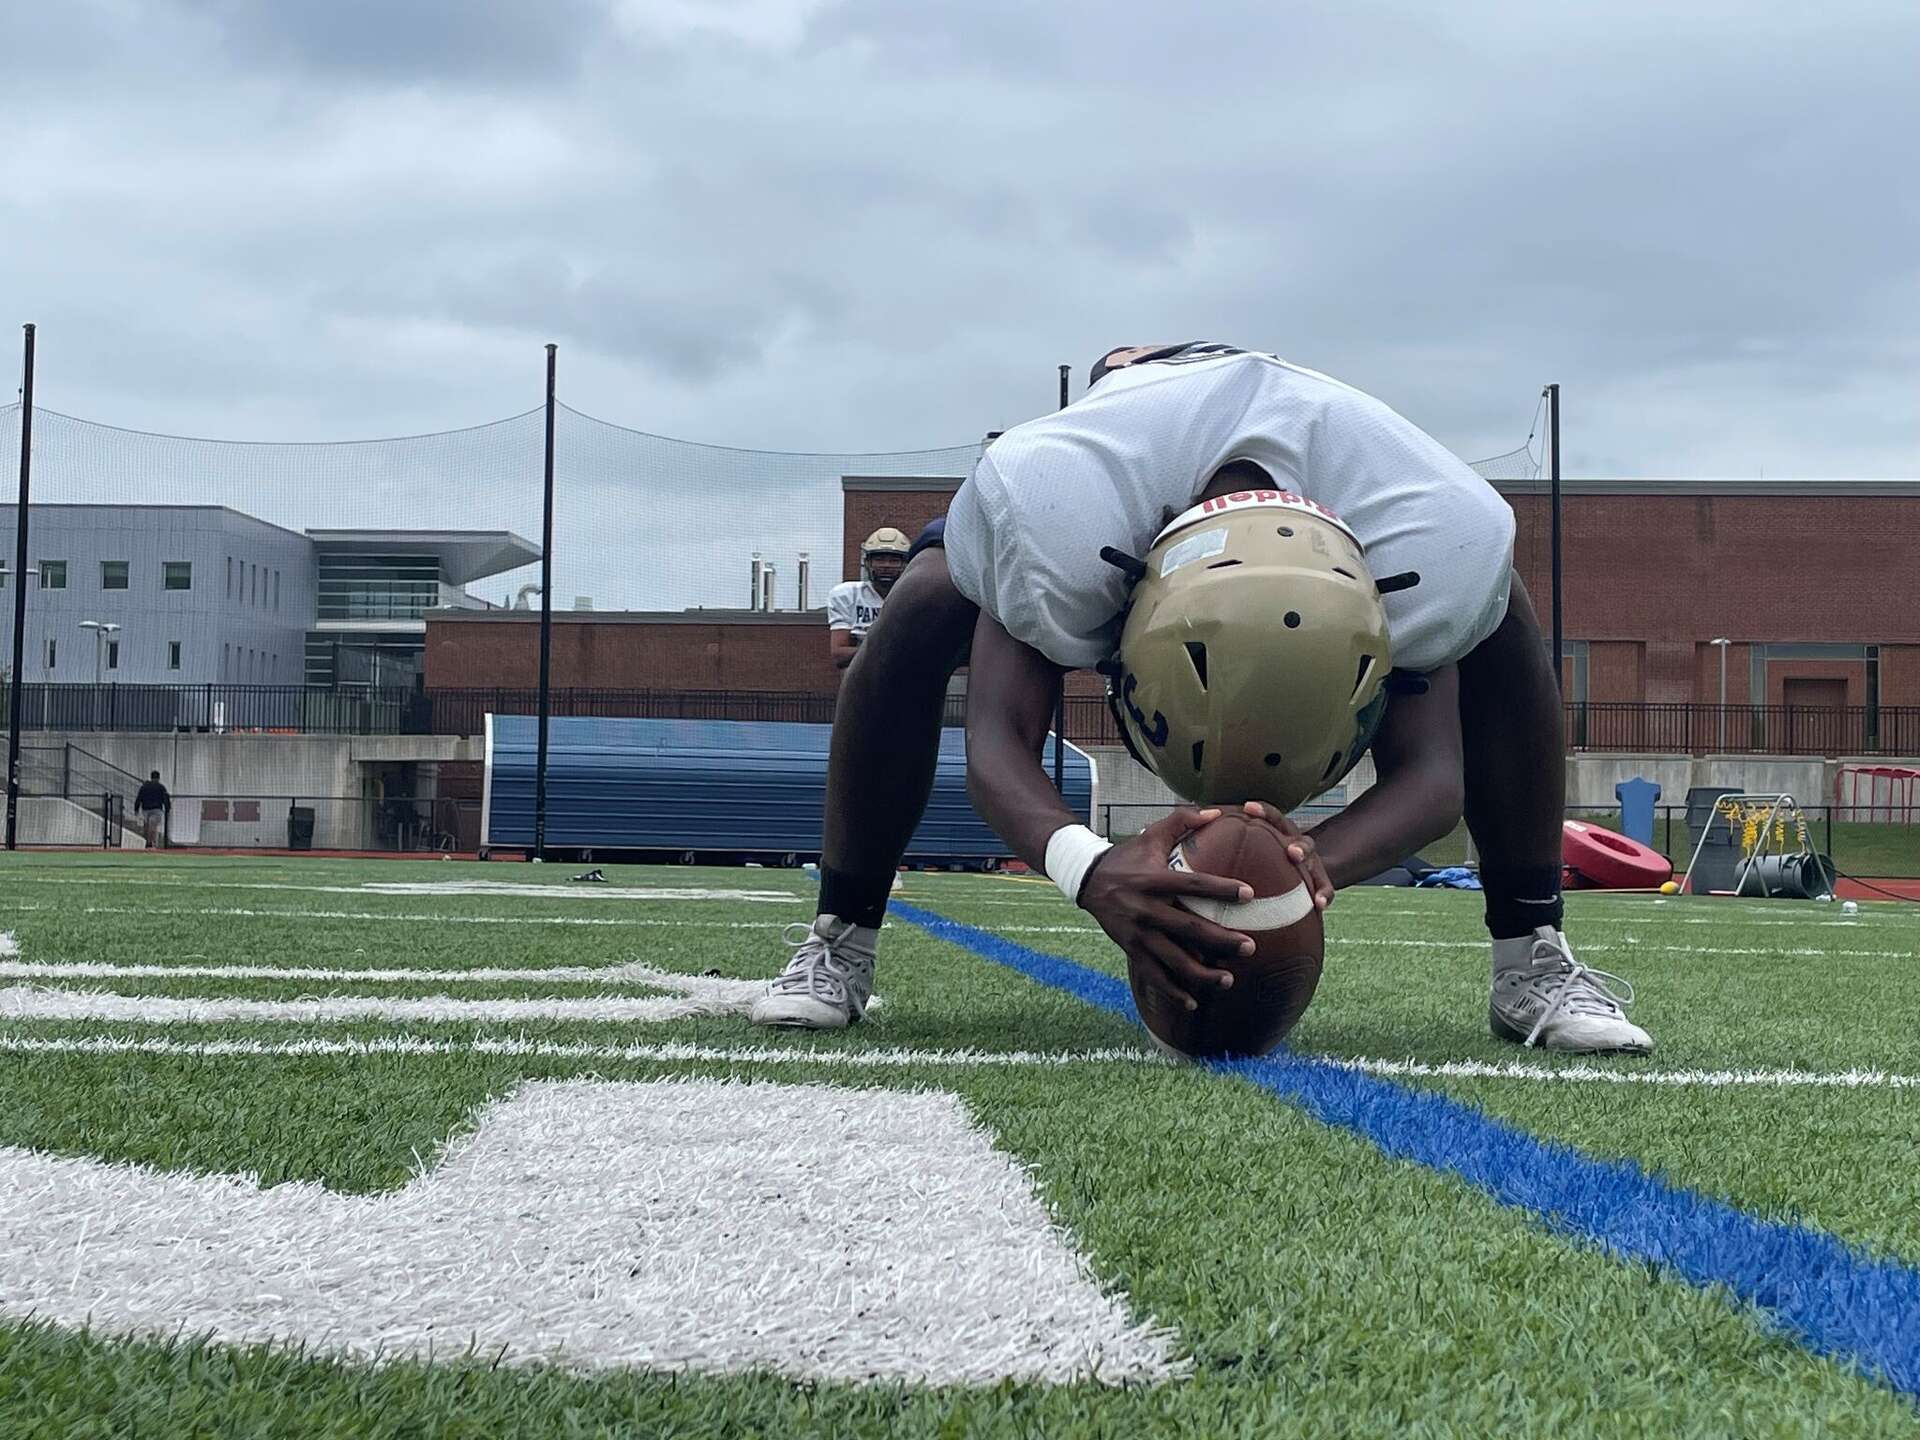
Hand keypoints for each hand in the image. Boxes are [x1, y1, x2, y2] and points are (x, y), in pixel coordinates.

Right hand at [1078, 807, 1256, 1012]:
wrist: (1087, 880)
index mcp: (1154, 880)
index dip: (1222, 889)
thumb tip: (1216, 811)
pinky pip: (1154, 976)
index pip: (1194, 885)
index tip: (1250, 894)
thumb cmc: (1126, 857)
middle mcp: (1146, 910)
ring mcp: (1137, 934)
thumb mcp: (1150, 835)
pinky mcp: (1131, 949)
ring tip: (1229, 979)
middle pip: (1189, 930)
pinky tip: (1194, 1003)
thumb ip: (1181, 821)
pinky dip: (1174, 992)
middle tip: (1250, 947)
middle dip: (1221, 941)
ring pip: (1173, 960)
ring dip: (1202, 974)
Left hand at [1237, 801, 1334, 909]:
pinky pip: (1326, 887)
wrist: (1302, 871)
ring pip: (1314, 857)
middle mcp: (1294, 842)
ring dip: (1308, 859)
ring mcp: (1310, 861)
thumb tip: (1192, 846)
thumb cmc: (1264, 863)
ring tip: (1302, 866)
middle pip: (1296, 835)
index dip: (1260, 811)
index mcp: (1276, 833)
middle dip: (1291, 838)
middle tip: (1290, 851)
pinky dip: (1326, 894)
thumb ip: (1227, 849)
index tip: (1247, 808)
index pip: (1270, 816)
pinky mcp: (1321, 880)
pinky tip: (1321, 905)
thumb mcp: (1249, 853)